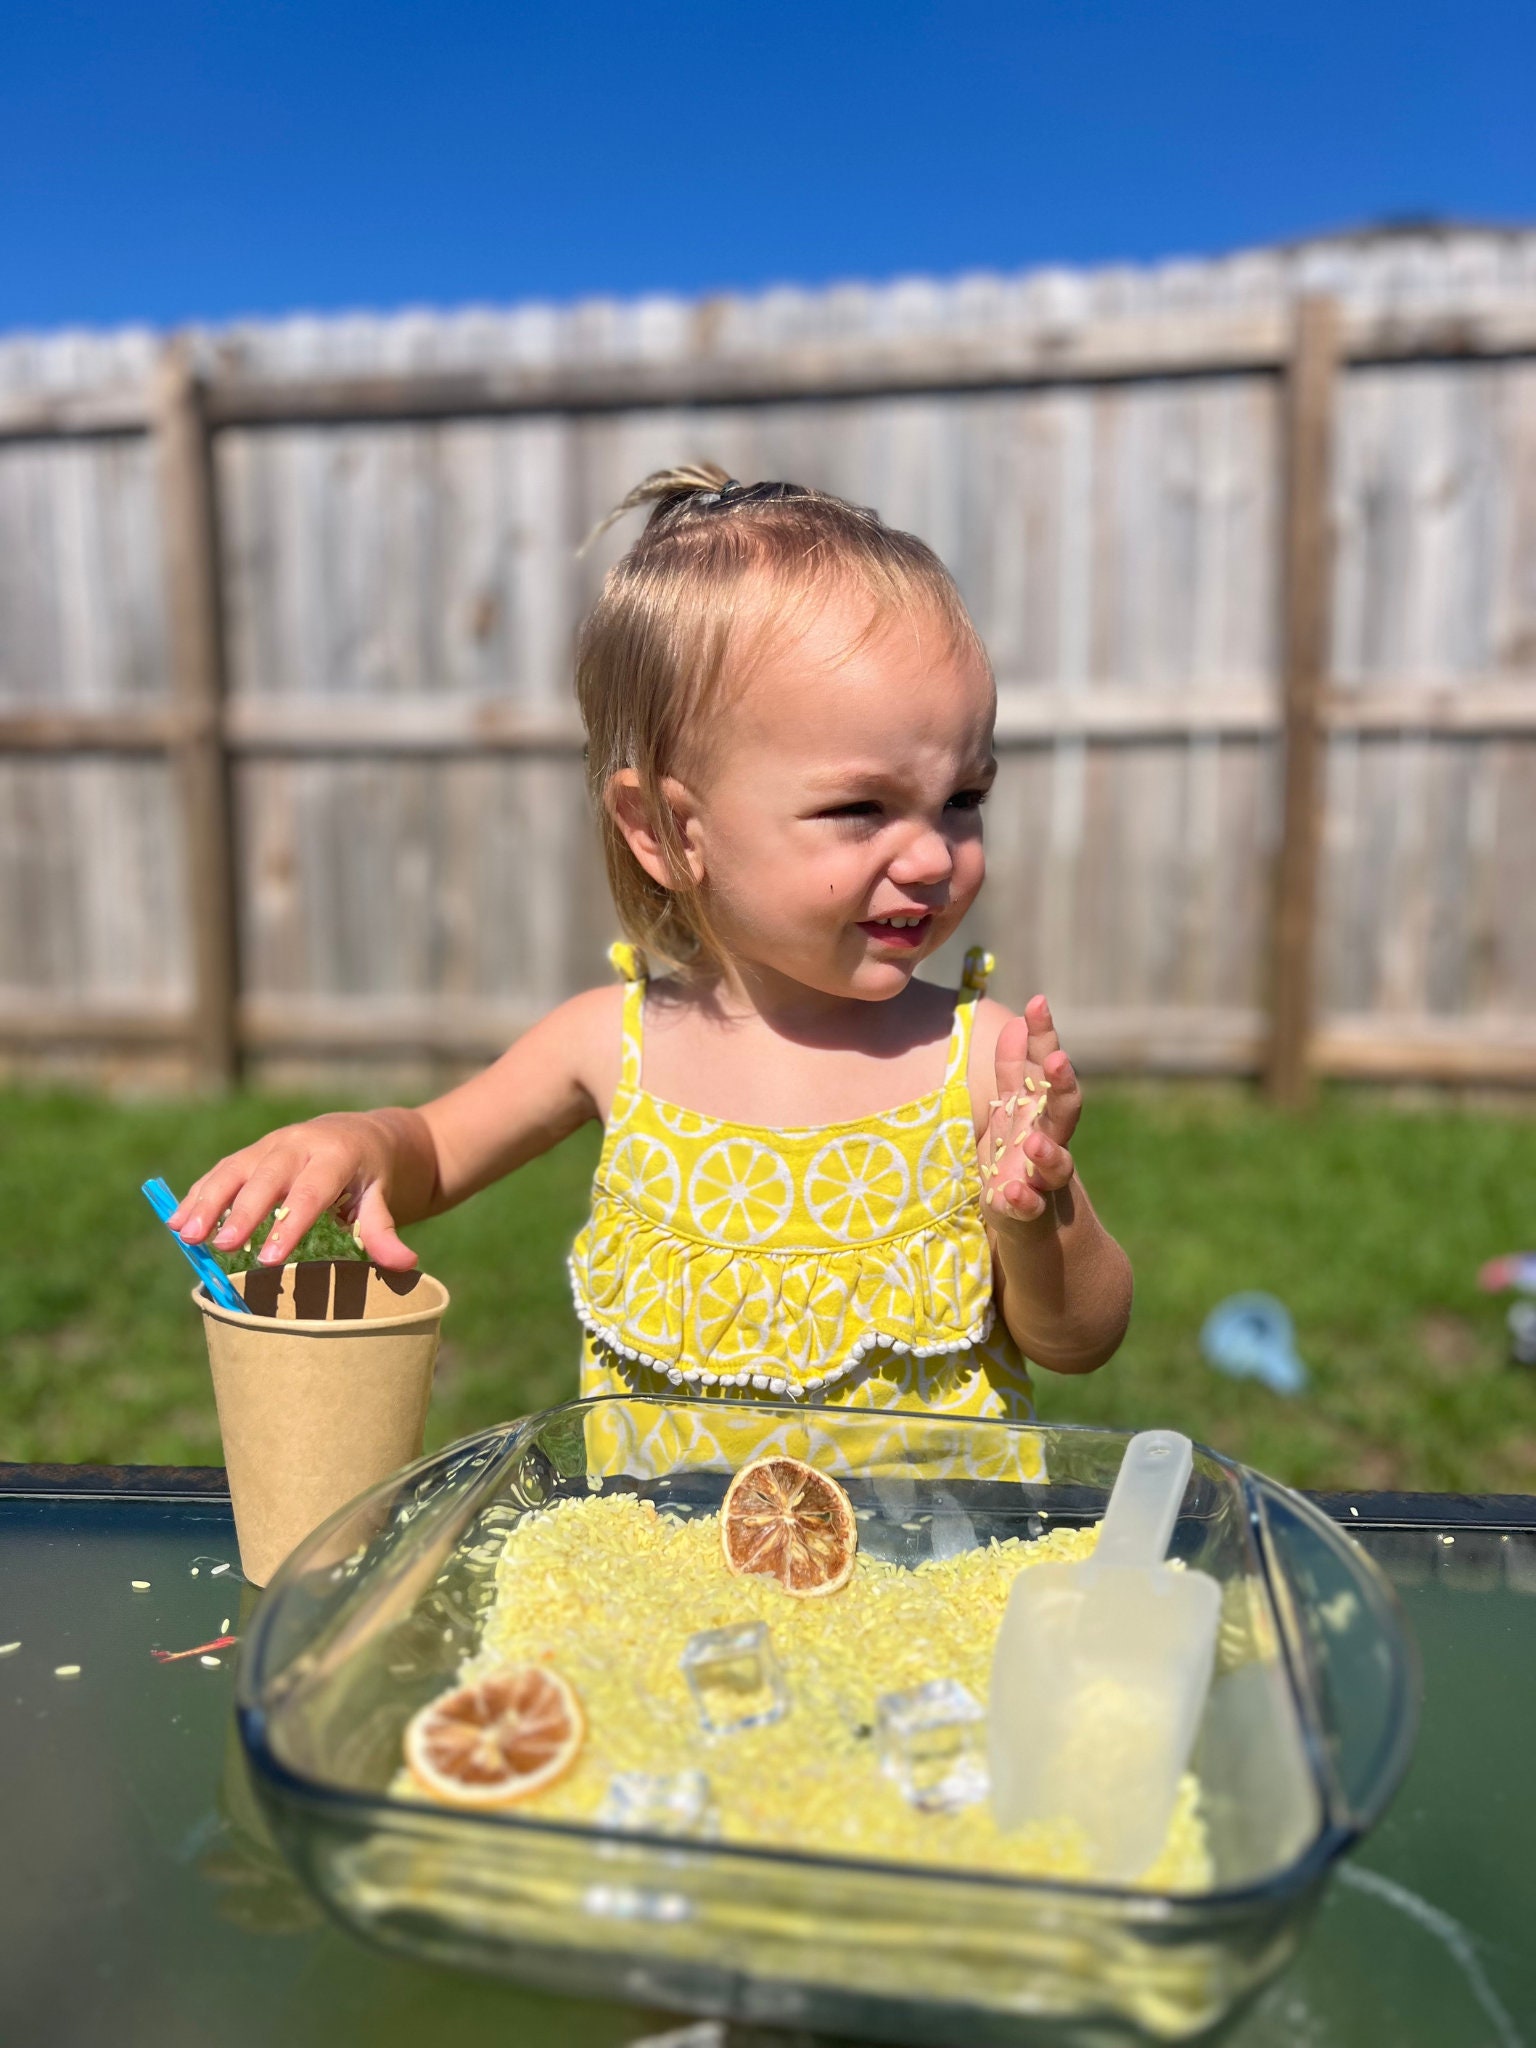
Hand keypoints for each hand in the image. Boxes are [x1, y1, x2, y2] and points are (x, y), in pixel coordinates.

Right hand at [167, 1113, 418, 1270]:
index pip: (311, 1191)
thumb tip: (407, 1263)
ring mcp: (273, 1143)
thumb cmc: (377, 1175)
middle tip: (220, 1246)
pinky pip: (223, 1170)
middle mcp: (300, 1143)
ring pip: (235, 1169)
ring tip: (184, 1234)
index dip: (290, 1224)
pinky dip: (198, 1192)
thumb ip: (386, 1231)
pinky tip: (176, 1220)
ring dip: (207, 1200)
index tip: (269, 1259)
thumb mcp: (386, 1198)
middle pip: (267, 1177)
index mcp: (336, 1154)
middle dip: (242, 1211)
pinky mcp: (255, 1152)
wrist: (370, 1135)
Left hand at [979, 995, 1082, 1225]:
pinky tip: (1010, 1194)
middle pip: (1064, 1111)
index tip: (1037, 1002)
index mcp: (1041, 1113)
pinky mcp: (1028, 1216)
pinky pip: (1029, 1209)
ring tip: (1033, 1141)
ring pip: (1055, 1165)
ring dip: (1047, 1152)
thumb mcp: (1011, 1112)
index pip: (1044, 1070)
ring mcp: (1041, 1180)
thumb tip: (1015, 1019)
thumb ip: (1013, 1072)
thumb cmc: (1019, 1159)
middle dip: (1062, 1085)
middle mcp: (1049, 1141)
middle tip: (1056, 1060)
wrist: (1036, 1228)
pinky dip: (1023, 1202)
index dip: (1043, 1037)